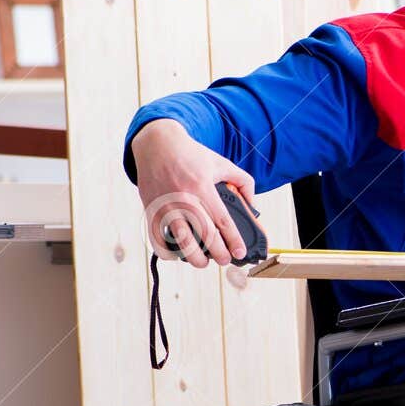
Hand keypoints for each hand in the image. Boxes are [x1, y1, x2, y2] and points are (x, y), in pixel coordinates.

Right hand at [131, 118, 256, 267]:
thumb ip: (243, 181)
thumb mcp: (222, 163)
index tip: (239, 253)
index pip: (223, 221)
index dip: (233, 241)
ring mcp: (166, 206)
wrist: (157, 144)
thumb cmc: (191, 155)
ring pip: (181, 240)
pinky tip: (176, 255)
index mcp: (203, 188)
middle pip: (205, 235)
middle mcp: (184, 199)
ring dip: (194, 257)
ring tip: (202, 261)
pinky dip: (165, 250)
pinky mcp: (151, 209)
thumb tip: (252, 204)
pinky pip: (156, 236)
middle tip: (224, 260)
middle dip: (218, 254)